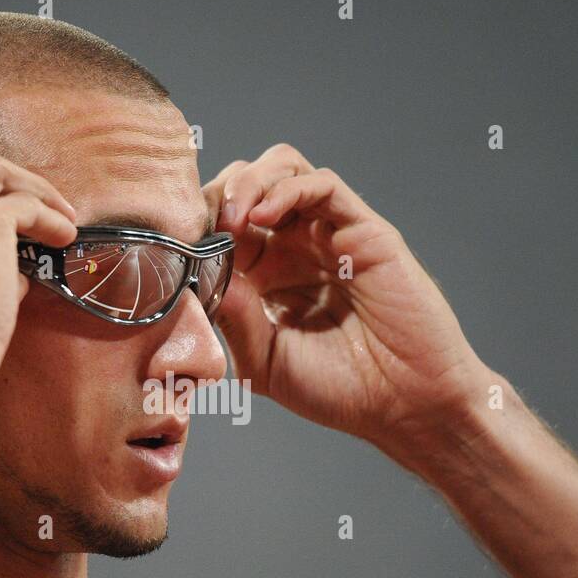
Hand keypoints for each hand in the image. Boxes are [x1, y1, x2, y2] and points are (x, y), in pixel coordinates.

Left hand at [204, 143, 489, 450]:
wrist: (405, 406)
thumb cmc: (340, 391)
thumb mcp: (264, 361)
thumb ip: (233, 315)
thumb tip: (200, 269)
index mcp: (268, 276)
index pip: (222, 226)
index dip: (196, 226)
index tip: (173, 245)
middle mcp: (296, 247)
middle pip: (246, 186)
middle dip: (214, 197)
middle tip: (198, 226)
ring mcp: (329, 234)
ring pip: (282, 170)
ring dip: (247, 182)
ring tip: (230, 216)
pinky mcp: (363, 230)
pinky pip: (321, 185)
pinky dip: (285, 189)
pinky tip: (260, 214)